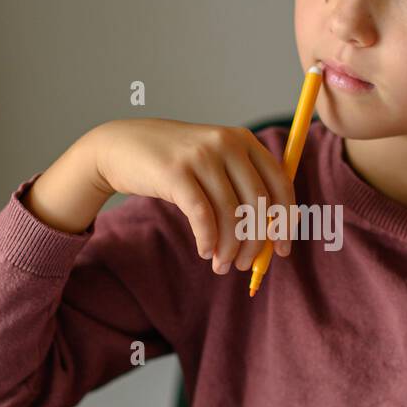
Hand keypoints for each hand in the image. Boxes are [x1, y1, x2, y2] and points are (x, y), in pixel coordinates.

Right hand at [92, 118, 295, 274]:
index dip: (286, 221)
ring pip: (231, 214)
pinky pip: (203, 217)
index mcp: (244, 140)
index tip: (282, 249)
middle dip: (256, 242)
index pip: (280, 184)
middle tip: (246, 265)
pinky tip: (204, 251)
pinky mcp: (176, 172)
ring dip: (229, 248)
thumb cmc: (174, 164)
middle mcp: (227, 143)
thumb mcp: (213, 163)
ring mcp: (201, 156)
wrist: (120, 145)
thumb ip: (242, 190)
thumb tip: (270, 240)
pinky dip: (207, 240)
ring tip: (221, 264)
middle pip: (258, 203)